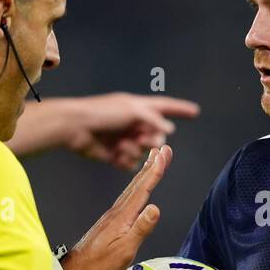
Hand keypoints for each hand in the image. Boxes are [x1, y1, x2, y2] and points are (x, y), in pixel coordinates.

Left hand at [59, 93, 198, 169]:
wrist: (75, 127)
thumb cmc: (102, 113)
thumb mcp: (132, 109)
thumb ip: (154, 119)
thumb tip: (169, 130)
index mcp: (138, 108)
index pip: (165, 107)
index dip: (180, 109)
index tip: (195, 111)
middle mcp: (133, 123)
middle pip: (156, 135)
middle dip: (152, 140)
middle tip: (142, 138)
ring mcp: (125, 139)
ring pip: (144, 152)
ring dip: (136, 150)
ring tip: (123, 145)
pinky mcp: (115, 154)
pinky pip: (131, 163)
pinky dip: (126, 160)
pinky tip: (115, 154)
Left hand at [63, 143, 171, 269]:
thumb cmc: (99, 264)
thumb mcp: (124, 249)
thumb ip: (141, 228)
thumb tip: (155, 208)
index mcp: (123, 216)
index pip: (143, 189)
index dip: (155, 171)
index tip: (164, 155)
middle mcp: (118, 211)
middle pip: (138, 183)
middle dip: (152, 165)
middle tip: (163, 149)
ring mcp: (114, 215)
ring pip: (133, 188)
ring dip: (144, 173)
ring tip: (153, 160)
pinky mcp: (111, 220)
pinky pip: (128, 197)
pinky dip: (136, 186)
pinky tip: (138, 187)